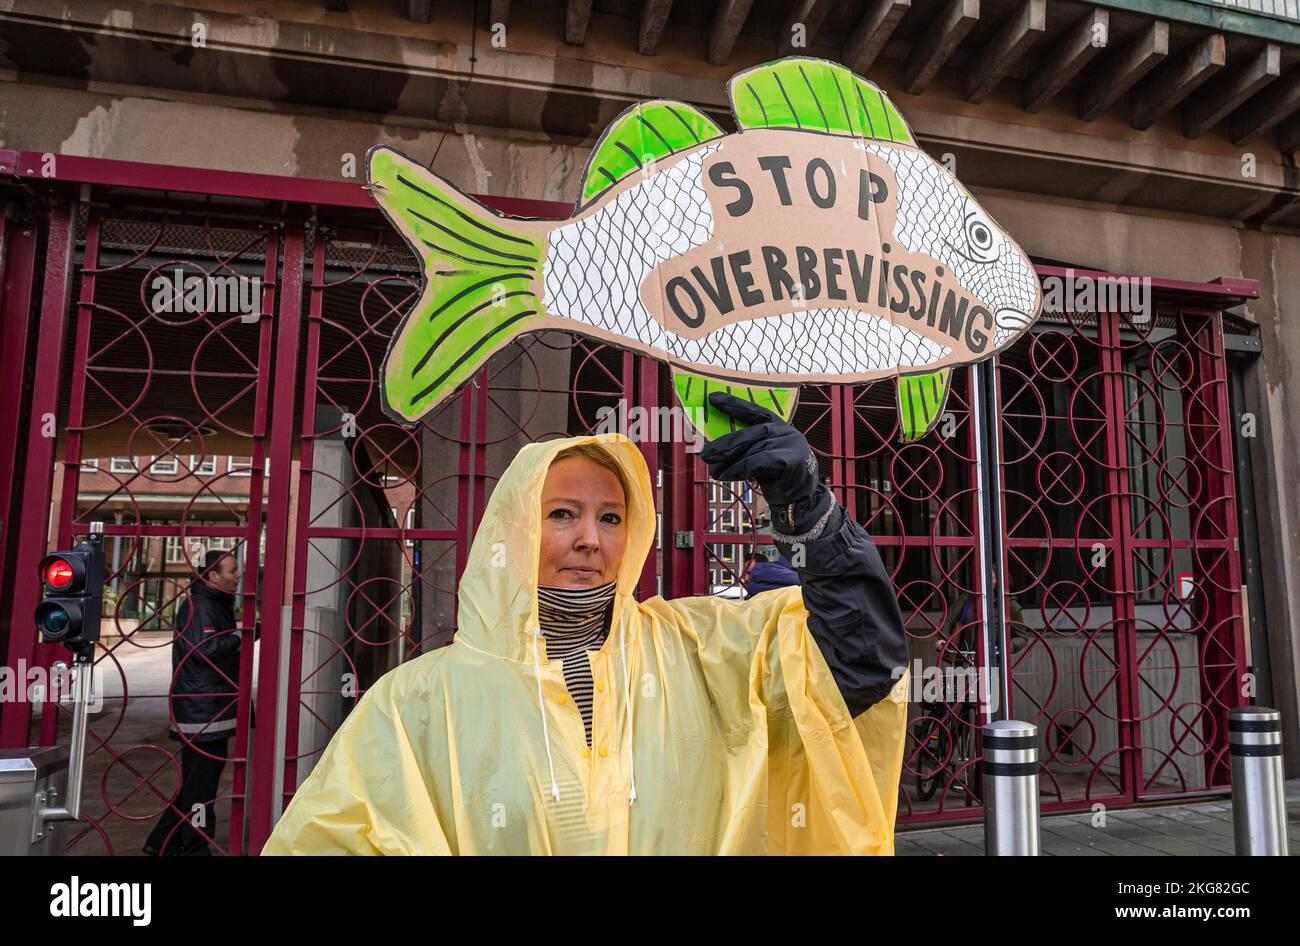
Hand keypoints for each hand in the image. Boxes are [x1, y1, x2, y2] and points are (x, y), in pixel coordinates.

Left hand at [699, 393, 823, 527]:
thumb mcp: (763, 452)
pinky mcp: (787, 460)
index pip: (752, 410)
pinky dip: (739, 470)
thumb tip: (714, 448)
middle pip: (746, 434)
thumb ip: (746, 446)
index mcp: (775, 423)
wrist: (801, 493)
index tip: (712, 398)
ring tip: (715, 472)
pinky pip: (756, 463)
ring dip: (728, 463)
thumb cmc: (777, 470)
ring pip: (749, 451)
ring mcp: (785, 443)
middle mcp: (780, 430)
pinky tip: (728, 475)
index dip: (733, 404)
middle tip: (705, 455)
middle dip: (723, 445)